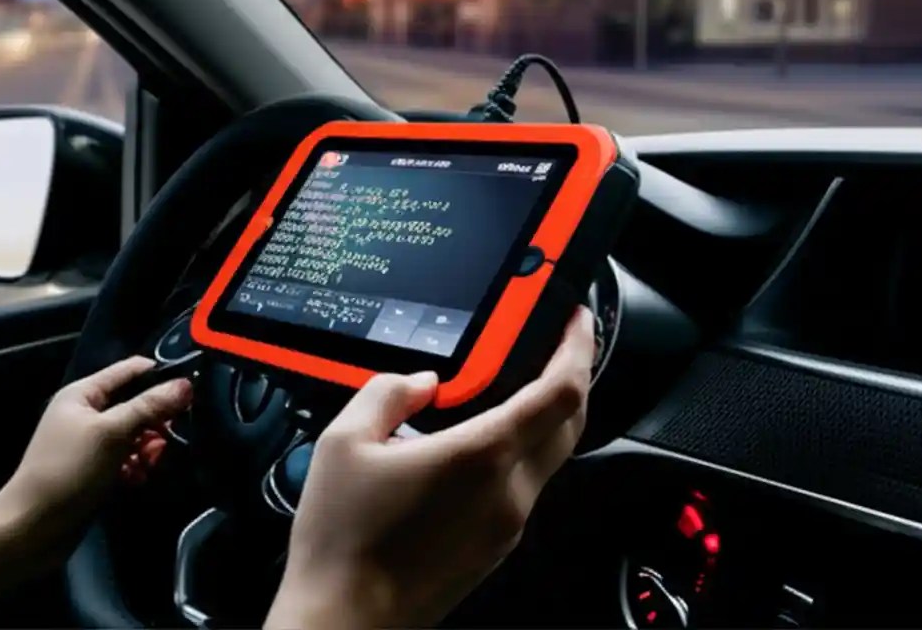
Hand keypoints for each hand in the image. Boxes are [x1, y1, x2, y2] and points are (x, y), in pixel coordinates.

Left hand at [0, 357, 191, 551]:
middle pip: (136, 404)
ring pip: (135, 434)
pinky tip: (137, 479)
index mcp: (83, 394)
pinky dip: (136, 466)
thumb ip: (149, 406)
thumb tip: (186, 384)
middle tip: (169, 439)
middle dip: (156, 421)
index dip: (161, 375)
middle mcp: (87, 413)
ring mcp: (91, 443)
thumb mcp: (112, 433)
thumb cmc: (69, 470)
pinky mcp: (96, 469)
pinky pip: (126, 459)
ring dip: (148, 448)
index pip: (131, 370)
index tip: (192, 391)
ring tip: (150, 464)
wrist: (32, 526)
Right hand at [266, 307, 595, 629]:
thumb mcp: (344, 443)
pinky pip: (523, 486)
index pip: (562, 391)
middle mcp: (508, 492)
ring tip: (512, 386)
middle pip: (569, 423)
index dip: (578, 348)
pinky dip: (518, 452)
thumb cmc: (343, 543)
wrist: (345, 620)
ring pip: (549, 456)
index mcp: (481, 457)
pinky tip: (478, 443)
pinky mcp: (494, 548)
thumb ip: (386, 393)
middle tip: (554, 344)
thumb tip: (418, 381)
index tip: (576, 320)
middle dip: (571, 376)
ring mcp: (507, 525)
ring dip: (544, 416)